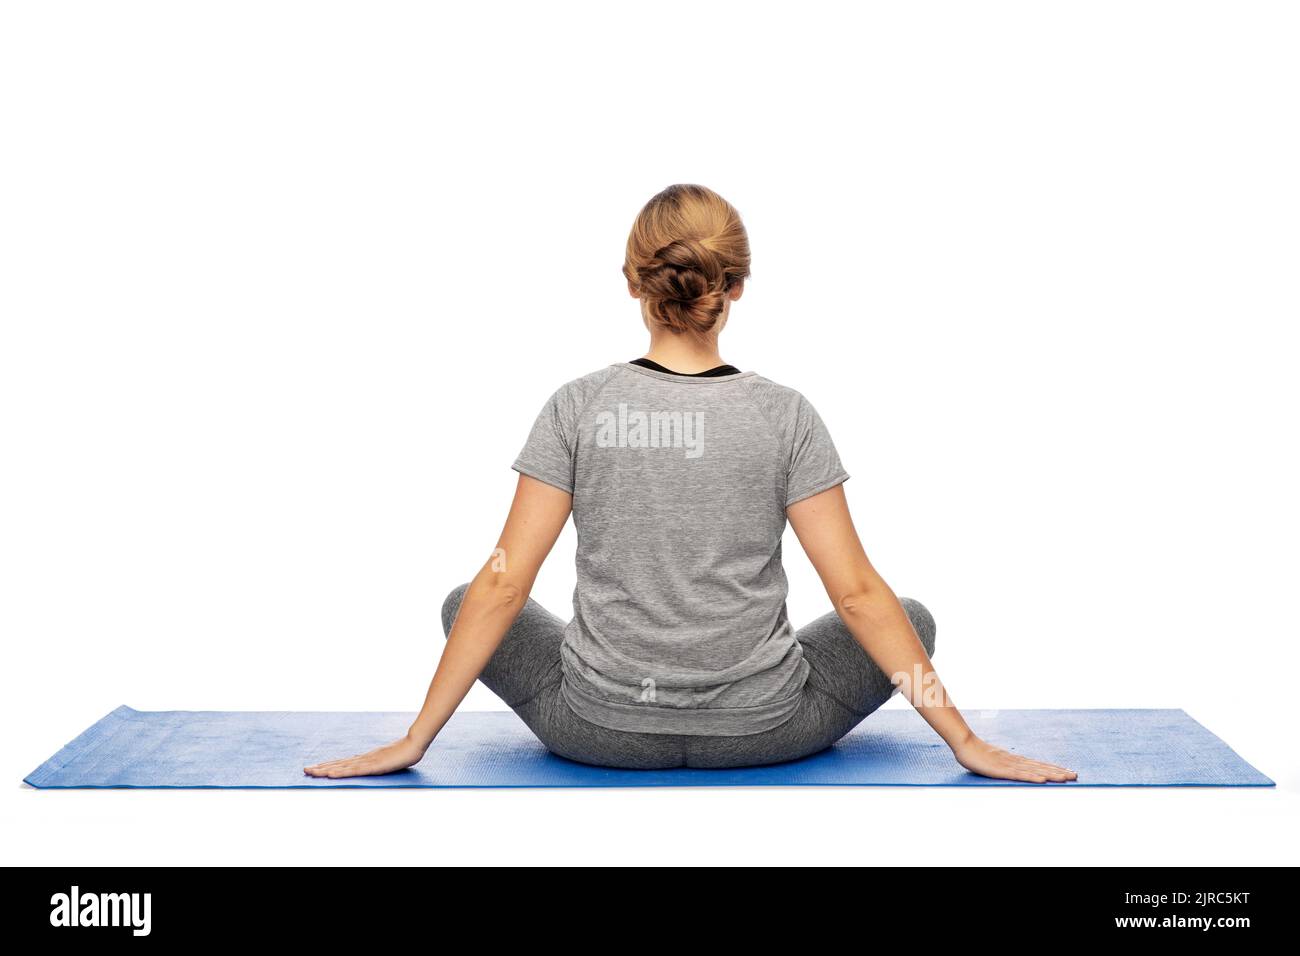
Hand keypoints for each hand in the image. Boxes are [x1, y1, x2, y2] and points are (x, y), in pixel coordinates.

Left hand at [304, 735, 427, 778]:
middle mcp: (363, 759)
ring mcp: (367, 762)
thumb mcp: (389, 760)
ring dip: (325, 770)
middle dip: (321, 768)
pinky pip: (353, 771)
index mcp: (366, 758)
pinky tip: (330, 775)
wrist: (415, 743)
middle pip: (338, 764)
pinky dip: (340, 772)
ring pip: (342, 767)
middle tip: (305, 770)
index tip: (315, 768)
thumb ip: (379, 763)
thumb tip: (373, 766)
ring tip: (311, 772)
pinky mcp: (373, 765)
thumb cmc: (405, 752)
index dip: (328, 765)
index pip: (343, 763)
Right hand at [952, 734, 1077, 782]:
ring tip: (1066, 778)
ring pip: (1034, 771)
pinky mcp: (1001, 770)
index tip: (1068, 772)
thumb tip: (1016, 769)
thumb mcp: (994, 760)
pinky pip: (1019, 775)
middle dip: (1059, 772)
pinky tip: (1042, 780)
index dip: (1054, 768)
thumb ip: (1005, 765)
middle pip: (1041, 767)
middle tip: (1075, 775)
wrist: (964, 744)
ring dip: (1051, 775)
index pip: (1039, 765)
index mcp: (1015, 760)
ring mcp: (1009, 765)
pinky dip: (1032, 778)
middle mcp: (1016, 761)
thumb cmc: (977, 754)